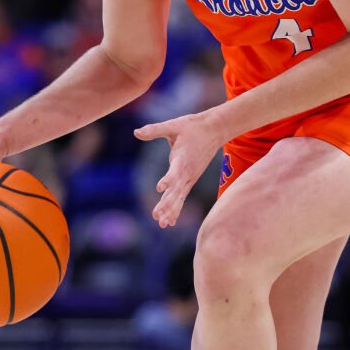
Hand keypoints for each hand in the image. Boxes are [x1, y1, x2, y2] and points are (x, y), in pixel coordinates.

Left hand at [134, 111, 221, 228]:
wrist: (214, 130)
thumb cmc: (191, 126)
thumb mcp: (173, 125)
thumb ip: (154, 130)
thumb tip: (135, 132)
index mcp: (183, 157)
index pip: (175, 170)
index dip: (168, 179)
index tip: (160, 187)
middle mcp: (188, 171)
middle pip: (177, 189)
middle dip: (167, 203)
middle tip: (157, 216)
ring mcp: (190, 177)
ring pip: (179, 197)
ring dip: (171, 210)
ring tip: (162, 224)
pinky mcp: (190, 180)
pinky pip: (182, 196)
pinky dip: (176, 209)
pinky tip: (170, 222)